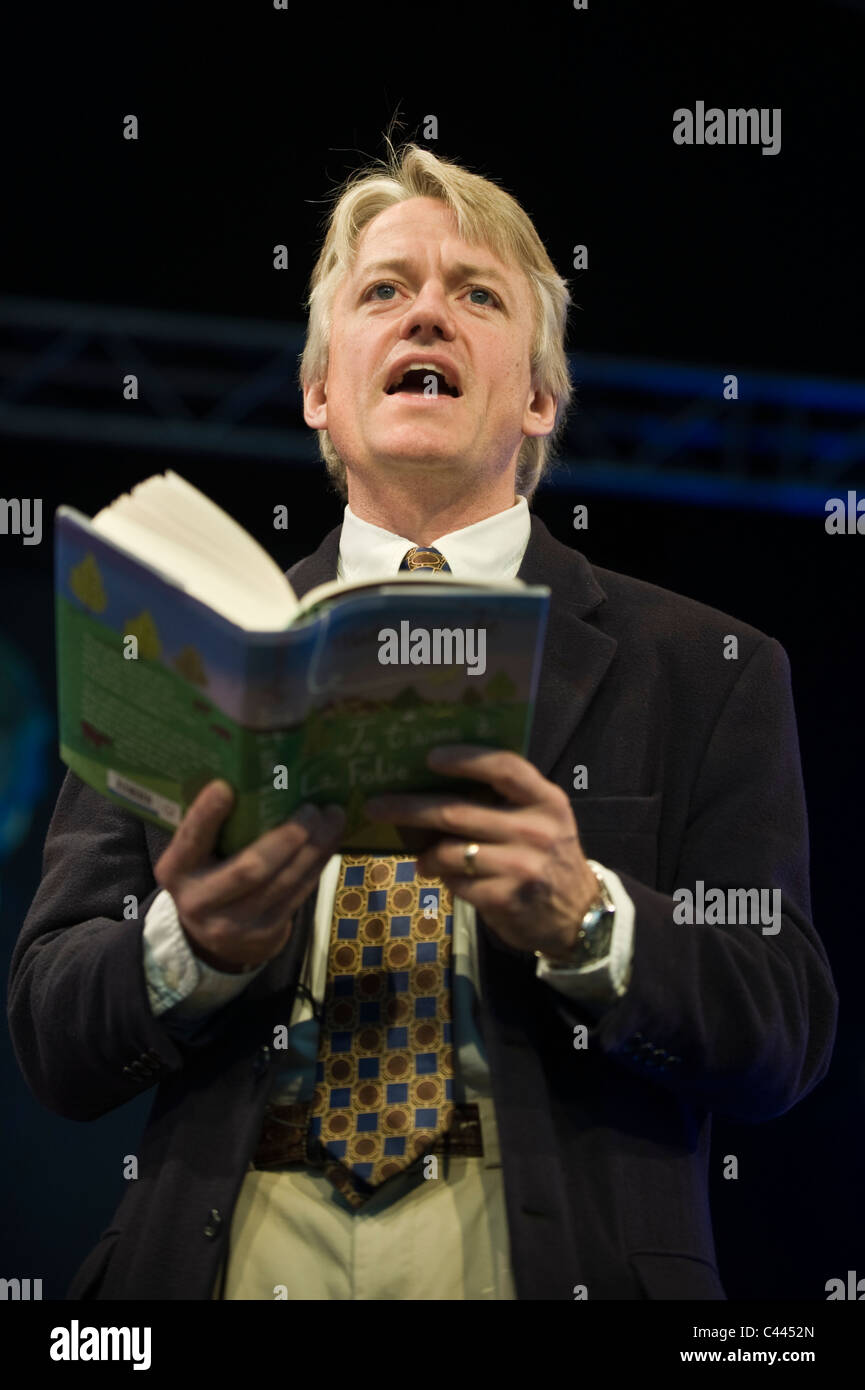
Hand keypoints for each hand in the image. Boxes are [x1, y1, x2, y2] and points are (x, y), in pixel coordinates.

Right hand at [154, 780, 344, 972]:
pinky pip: (298, 894)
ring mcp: (234, 924)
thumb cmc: (207, 874)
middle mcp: (200, 901)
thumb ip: (211, 827)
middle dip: (285, 838)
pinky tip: (330, 841)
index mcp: (176, 871)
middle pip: (248, 869)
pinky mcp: (265, 932)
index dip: (206, 816)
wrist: (212, 939)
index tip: (224, 787)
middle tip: (310, 808)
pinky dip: (317, 864)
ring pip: (282, 882)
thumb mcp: (195, 856)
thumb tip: (252, 775)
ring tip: (332, 818)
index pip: (190, 840)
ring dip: (313, 848)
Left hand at [364, 745, 597, 958]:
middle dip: (410, 808)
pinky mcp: (507, 899)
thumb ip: (504, 801)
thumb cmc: (545, 857)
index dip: (467, 759)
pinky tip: (447, 878)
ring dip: (427, 855)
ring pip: (451, 852)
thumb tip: (433, 782)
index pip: (504, 768)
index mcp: (546, 800)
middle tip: (376, 805)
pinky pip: (457, 883)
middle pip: (458, 812)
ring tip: (422, 858)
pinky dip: (445, 879)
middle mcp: (536, 830)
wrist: (578, 916)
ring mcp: (522, 866)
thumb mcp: (541, 820)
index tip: (430, 756)